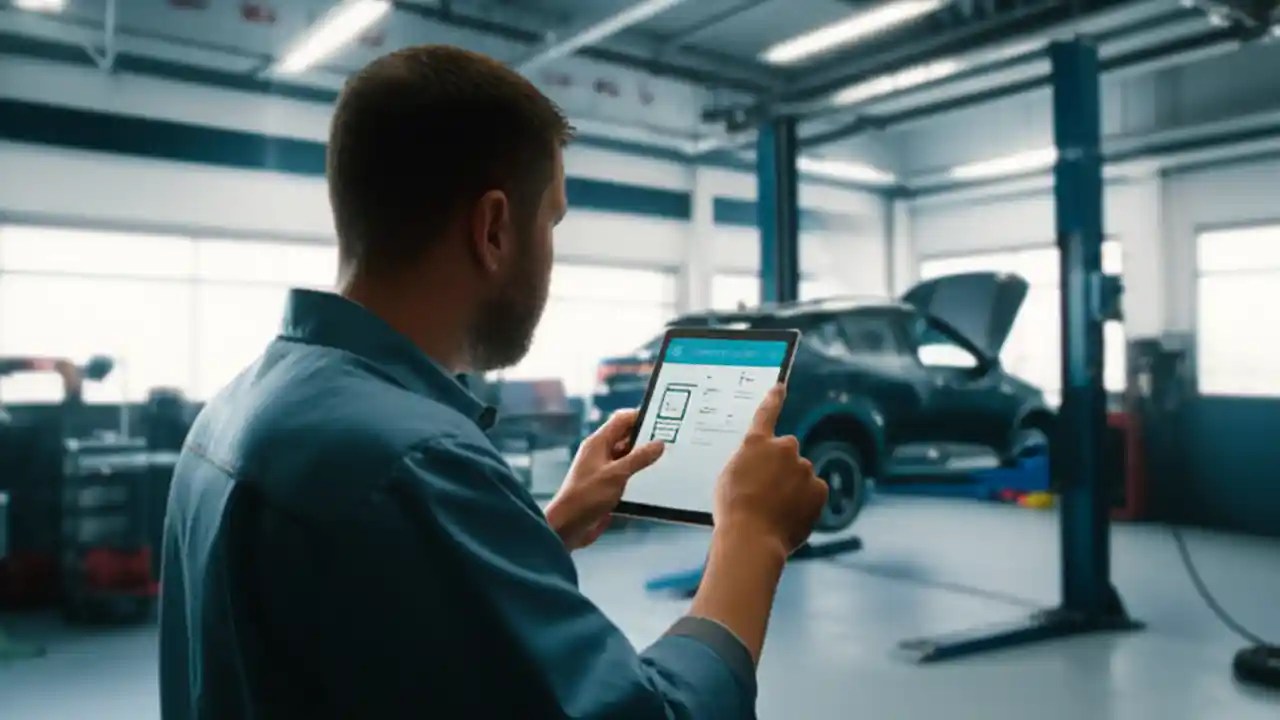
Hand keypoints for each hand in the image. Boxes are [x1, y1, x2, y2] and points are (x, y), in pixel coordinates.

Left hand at [545, 410, 663, 550]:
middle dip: (647, 439)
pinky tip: (657, 480)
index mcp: (598, 443)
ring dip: (645, 459)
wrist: (568, 527)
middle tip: (673, 440)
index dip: (641, 416)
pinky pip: (627, 475)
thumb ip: (638, 458)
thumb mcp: (616, 475)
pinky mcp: (608, 486)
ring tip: (670, 459)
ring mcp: (604, 470)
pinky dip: (640, 475)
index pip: (622, 420)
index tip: (663, 419)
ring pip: (629, 457)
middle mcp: (601, 453)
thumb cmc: (587, 496)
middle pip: (627, 438)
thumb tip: (659, 443)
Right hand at [713, 385, 826, 554]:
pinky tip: (790, 516)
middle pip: (787, 452)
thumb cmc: (733, 510)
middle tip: (766, 491)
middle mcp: (783, 449)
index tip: (780, 387)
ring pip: (800, 474)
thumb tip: (761, 468)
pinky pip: (813, 492)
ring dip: (792, 487)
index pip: (766, 413)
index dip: (773, 399)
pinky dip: (805, 502)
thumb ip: (748, 464)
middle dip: (781, 466)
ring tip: (774, 510)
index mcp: (756, 443)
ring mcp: (803, 468)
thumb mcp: (729, 478)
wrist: (751, 538)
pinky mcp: (818, 488)